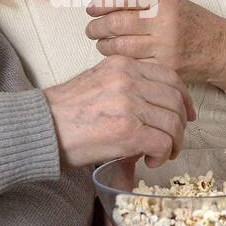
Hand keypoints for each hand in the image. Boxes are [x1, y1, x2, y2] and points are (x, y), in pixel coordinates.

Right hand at [44, 54, 196, 168]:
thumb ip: (126, 89)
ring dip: (172, 143)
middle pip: (175, 100)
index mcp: (122, 65)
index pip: (169, 76)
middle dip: (180, 125)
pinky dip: (162, 155)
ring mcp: (129, 104)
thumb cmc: (63, 112)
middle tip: (172, 141)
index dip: (183, 98)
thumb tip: (152, 111)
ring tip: (159, 154)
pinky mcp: (127, 131)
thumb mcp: (97, 84)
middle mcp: (129, 79)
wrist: (39, 128)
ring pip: (173, 123)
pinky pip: (162, 142)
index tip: (185, 115)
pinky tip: (149, 160)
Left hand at [86, 0, 225, 90]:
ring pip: (120, 47)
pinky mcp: (166, 67)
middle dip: (96, 27)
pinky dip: (120, 61)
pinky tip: (117, 58)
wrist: (221, 48)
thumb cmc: (192, 21)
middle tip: (91, 29)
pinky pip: (133, 64)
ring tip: (102, 43)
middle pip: (117, 23)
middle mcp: (164, 21)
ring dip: (104, 46)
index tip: (91, 9)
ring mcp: (165, 46)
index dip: (101, 3)